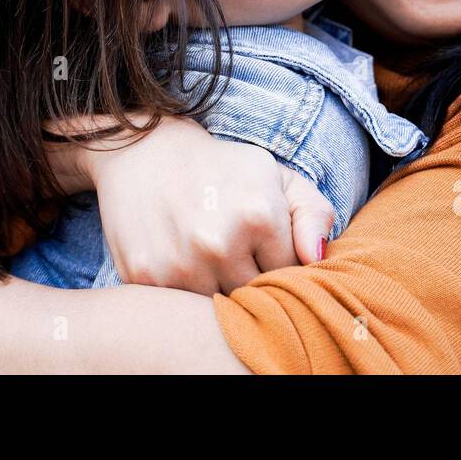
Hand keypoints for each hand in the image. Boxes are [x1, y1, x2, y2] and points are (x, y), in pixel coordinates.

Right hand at [82, 117, 334, 294]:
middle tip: (235, 250)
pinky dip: (184, 293)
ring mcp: (179, 265)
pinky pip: (181, 307)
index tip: (264, 244)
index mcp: (258, 214)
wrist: (143, 152)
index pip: (291, 273)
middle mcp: (219, 243)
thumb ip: (312, 214)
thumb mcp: (274, 176)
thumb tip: (316, 259)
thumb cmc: (221, 169)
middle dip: (252, 279)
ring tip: (208, 256)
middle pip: (256, 295)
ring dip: (218, 290)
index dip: (280, 261)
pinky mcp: (145, 277)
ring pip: (220, 307)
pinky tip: (180, 261)